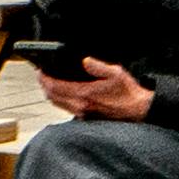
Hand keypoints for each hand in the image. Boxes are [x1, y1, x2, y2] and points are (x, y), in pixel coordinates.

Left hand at [30, 53, 144, 119]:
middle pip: (52, 97)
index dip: (44, 79)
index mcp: (85, 94)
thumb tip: (84, 61)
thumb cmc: (128, 93)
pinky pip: (66, 108)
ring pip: (58, 104)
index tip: (40, 71)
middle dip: (44, 85)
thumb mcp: (115, 73)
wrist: (137, 110)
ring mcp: (82, 114)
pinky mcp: (86, 118)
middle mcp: (80, 106)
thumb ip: (98, 66)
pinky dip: (60, 100)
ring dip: (51, 93)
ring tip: (51, 82)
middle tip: (42, 75)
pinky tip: (65, 93)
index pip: (55, 87)